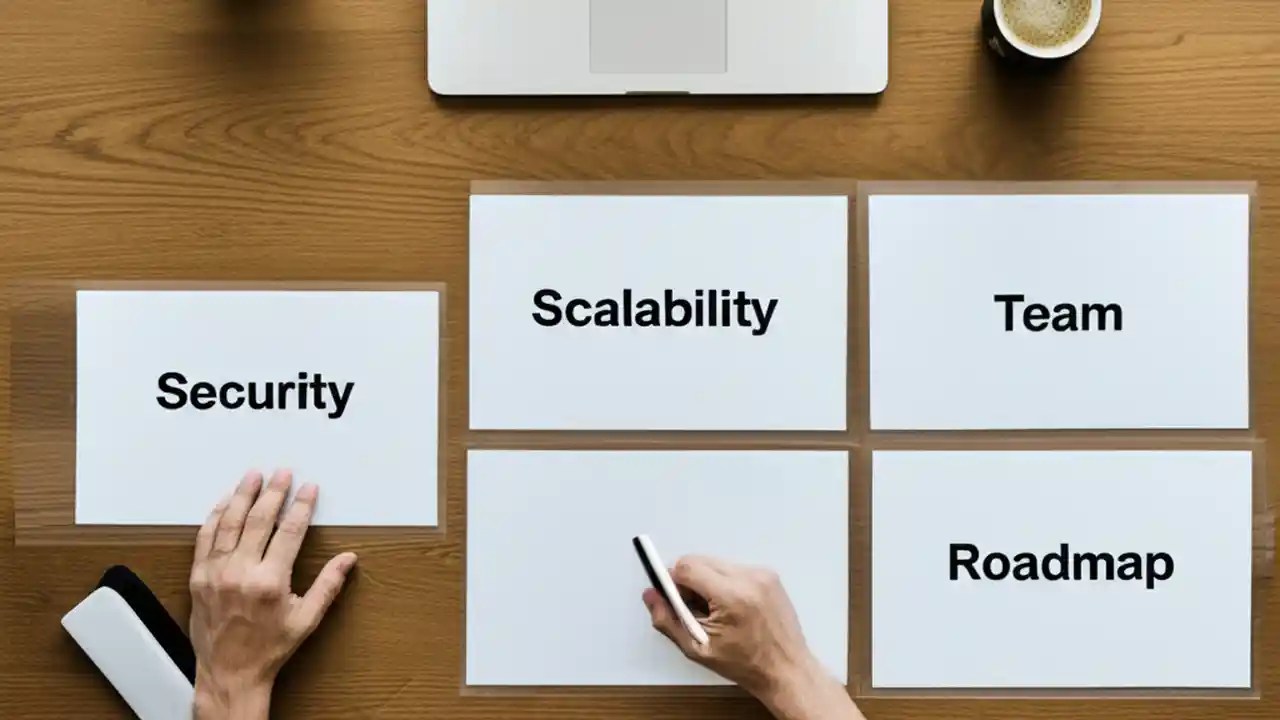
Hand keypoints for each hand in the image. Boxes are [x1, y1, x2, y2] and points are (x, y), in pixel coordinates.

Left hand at [189, 470, 357, 719]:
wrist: (229, 673)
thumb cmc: (269, 649)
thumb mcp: (307, 620)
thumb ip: (328, 585)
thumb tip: (348, 559)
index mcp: (270, 582)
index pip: (289, 532)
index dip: (301, 506)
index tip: (309, 489)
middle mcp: (241, 573)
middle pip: (259, 520)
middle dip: (274, 492)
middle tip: (283, 473)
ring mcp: (216, 573)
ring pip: (229, 523)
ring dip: (242, 495)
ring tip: (253, 476)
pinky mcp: (198, 577)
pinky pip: (204, 538)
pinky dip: (215, 516)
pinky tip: (225, 502)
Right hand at [642, 556, 862, 719]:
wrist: (786, 669)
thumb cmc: (746, 664)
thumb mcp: (697, 649)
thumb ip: (668, 620)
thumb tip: (650, 595)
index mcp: (732, 596)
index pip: (687, 566)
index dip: (672, 580)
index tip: (671, 596)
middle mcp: (749, 578)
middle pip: (700, 560)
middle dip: (689, 581)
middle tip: (693, 608)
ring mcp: (762, 574)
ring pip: (716, 563)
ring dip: (707, 581)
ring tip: (714, 611)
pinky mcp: (769, 575)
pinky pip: (734, 568)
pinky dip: (724, 582)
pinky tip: (730, 607)